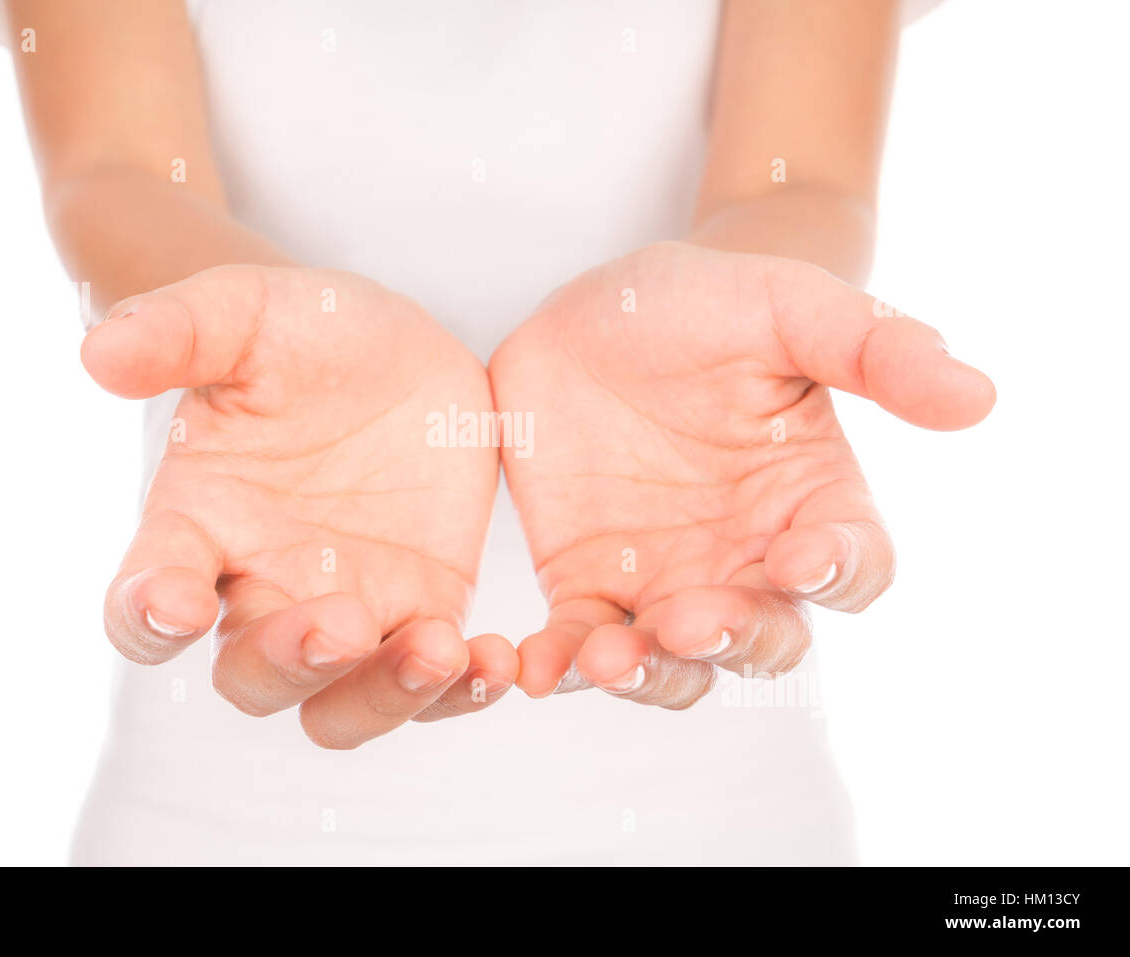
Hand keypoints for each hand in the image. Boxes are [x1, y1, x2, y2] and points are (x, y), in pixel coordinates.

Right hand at [82, 265, 516, 747]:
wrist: (396, 347)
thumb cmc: (300, 330)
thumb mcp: (243, 311)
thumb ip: (174, 329)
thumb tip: (95, 352)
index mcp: (198, 527)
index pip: (143, 602)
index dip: (147, 616)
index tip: (178, 602)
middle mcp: (262, 586)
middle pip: (250, 678)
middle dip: (288, 666)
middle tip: (340, 623)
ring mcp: (347, 608)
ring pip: (341, 706)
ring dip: (383, 697)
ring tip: (438, 648)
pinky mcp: (423, 608)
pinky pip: (434, 680)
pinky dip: (462, 688)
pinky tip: (497, 659)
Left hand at [490, 242, 994, 706]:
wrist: (597, 310)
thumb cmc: (708, 304)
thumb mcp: (787, 305)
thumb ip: (874, 347)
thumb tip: (979, 396)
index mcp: (813, 502)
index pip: (854, 566)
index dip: (837, 573)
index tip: (798, 555)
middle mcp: (748, 558)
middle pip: (765, 638)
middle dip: (735, 640)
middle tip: (691, 616)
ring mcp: (666, 581)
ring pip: (675, 663)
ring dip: (648, 675)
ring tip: (607, 658)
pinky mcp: (588, 586)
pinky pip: (582, 646)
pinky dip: (564, 667)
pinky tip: (537, 667)